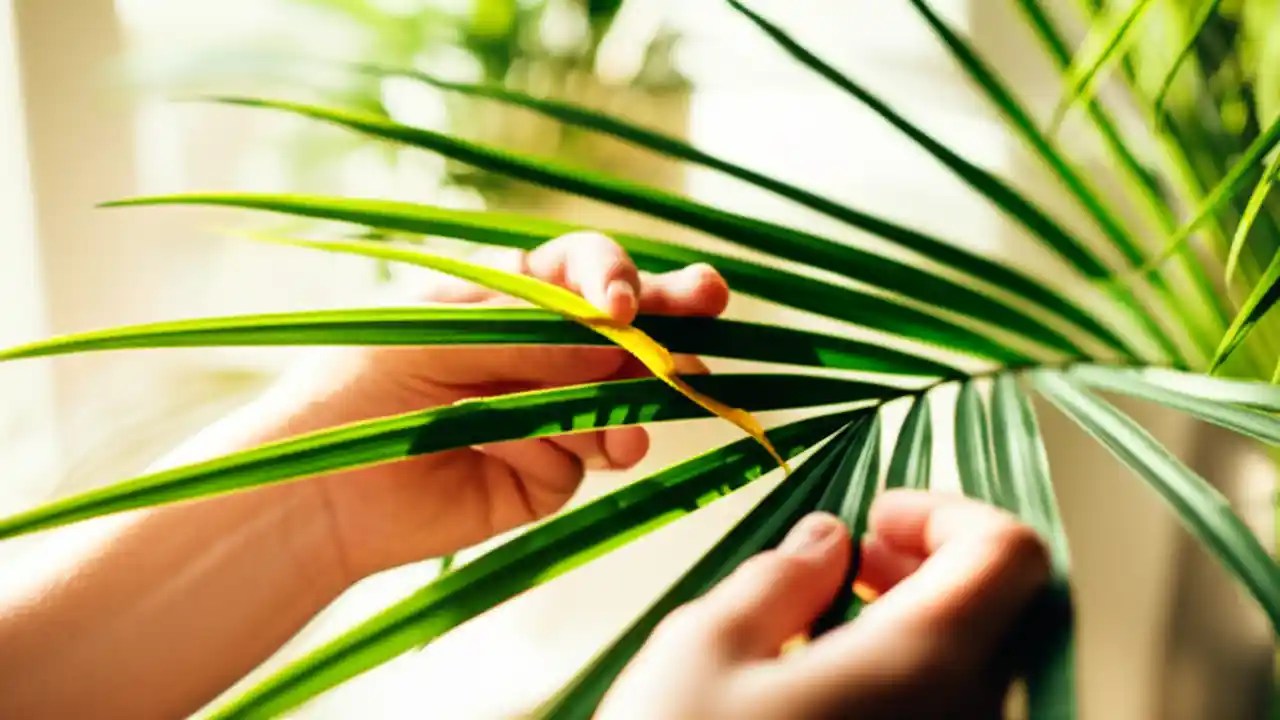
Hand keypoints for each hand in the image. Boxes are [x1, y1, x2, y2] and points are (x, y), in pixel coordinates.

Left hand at [224, 232, 729, 581]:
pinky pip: (584, 455)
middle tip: (710, 300)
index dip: (615, 276)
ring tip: (623, 432)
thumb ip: (524, 336)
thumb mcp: (434, 338)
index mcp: (509, 296)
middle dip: (672, 314)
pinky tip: (530, 457)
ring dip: (628, 403)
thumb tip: (614, 339)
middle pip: (628, 326)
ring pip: (622, 396)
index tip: (620, 306)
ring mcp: (552, 411)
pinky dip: (565, 452)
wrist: (320, 492)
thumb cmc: (358, 387)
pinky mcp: (549, 473)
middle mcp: (541, 349)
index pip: (584, 268)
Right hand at [599, 491, 1051, 719]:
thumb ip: (781, 576)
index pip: (1010, 552)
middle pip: (1002, 608)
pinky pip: (942, 711)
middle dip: (928, 561)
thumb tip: (827, 540)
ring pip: (971, 665)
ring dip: (912, 619)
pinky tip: (827, 682)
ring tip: (823, 622)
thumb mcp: (706, 648)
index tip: (877, 514)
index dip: (948, 511)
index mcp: (923, 665)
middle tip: (850, 560)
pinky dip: (902, 673)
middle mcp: (966, 718)